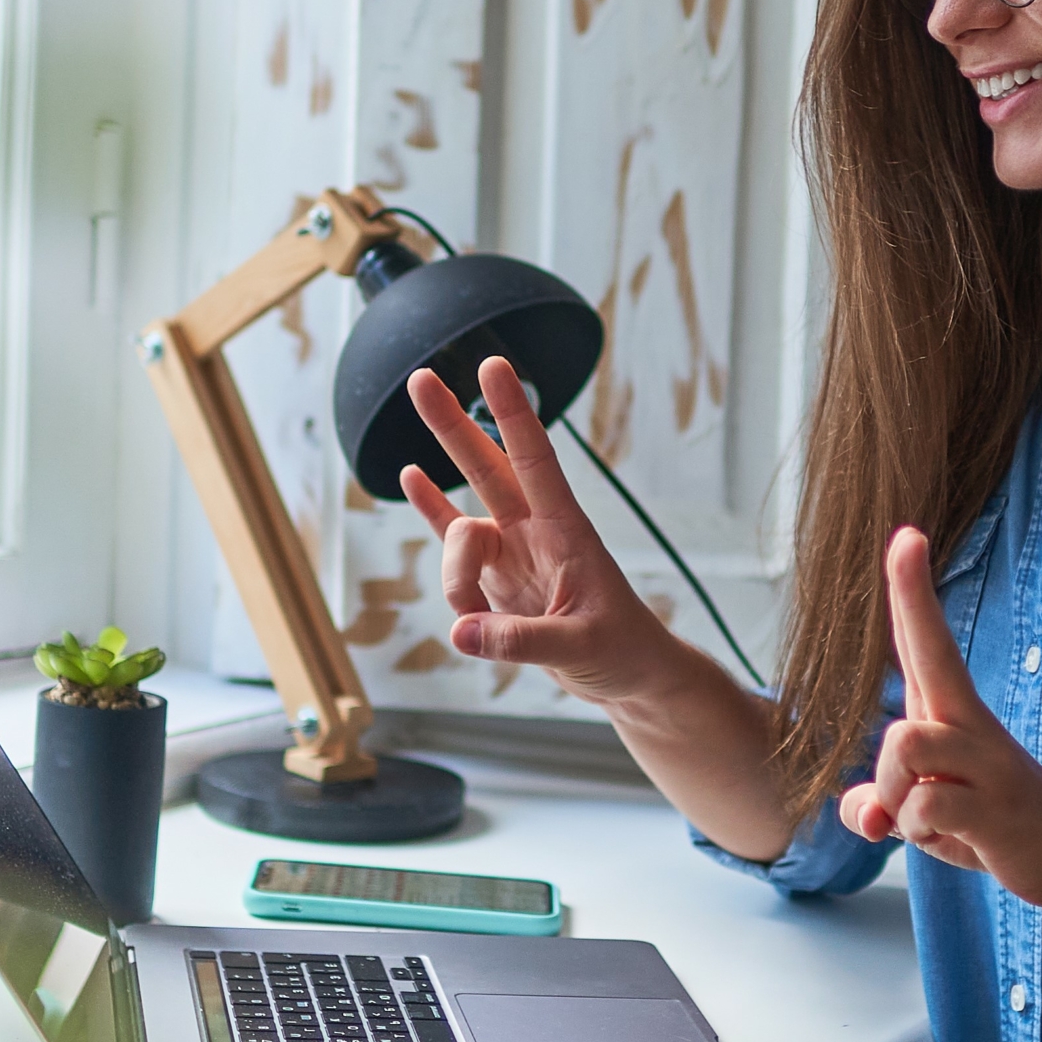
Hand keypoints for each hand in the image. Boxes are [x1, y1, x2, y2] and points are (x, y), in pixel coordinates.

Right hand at [397, 357, 679, 704]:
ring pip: (460, 536)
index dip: (513, 414)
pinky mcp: (496, 578)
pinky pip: (453, 543)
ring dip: (454, 580)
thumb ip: (523, 640)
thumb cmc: (623, 650)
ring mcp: (513, 551)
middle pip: (487, 467)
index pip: (536, 460)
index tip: (493, 366)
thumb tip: (460, 631)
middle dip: (453, 425)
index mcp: (567, 530)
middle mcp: (536, 530)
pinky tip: (412, 477)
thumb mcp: (582, 646)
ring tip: (474, 626)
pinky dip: (432, 511)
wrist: (629, 675)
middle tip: (420, 379)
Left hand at [838, 527, 1041, 910]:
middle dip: (914, 595)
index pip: (925, 640)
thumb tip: (861, 816)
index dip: (912, 589)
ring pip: (903, 743)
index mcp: (950, 712)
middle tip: (908, 536)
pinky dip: (917, 833)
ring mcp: (984, 763)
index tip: (907, 534)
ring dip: (894, 792)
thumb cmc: (988, 820)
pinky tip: (950, 839)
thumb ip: (881, 805)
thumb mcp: (925, 814)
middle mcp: (968, 724)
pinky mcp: (993, 808)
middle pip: (929, 649)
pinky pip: (922, 807)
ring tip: (923, 816)